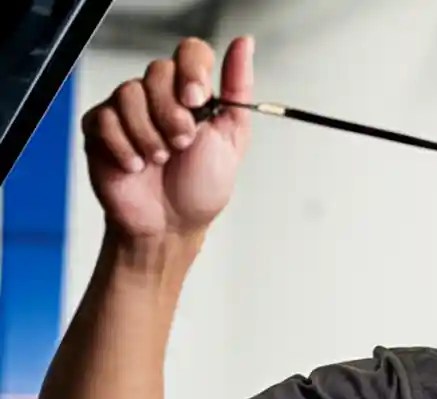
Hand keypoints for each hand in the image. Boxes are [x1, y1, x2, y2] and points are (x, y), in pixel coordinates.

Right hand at [82, 36, 254, 252]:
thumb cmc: (201, 187)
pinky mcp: (101, 129)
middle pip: (158, 72)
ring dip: (149, 133)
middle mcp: (159, 97)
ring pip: (129, 93)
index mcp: (193, 95)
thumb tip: (244, 44)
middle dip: (172, 113)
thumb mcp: (232, 138)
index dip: (191, 70)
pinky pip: (104, 117)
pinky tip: (135, 165)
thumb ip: (237, 90)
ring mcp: (128, 111)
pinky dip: (123, 145)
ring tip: (159, 159)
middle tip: (181, 143)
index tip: (195, 99)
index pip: (189, 53)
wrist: (171, 225)